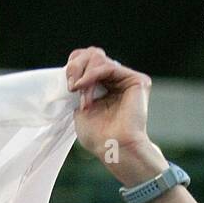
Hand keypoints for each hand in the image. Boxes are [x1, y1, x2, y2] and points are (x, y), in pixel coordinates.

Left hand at [66, 46, 156, 170]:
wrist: (113, 148)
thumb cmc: (98, 137)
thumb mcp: (79, 108)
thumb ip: (79, 87)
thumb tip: (71, 72)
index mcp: (104, 85)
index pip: (88, 60)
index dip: (74, 64)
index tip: (67, 83)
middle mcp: (117, 79)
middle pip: (92, 54)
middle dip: (76, 67)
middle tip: (71, 86)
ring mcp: (126, 79)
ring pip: (98, 58)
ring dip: (84, 76)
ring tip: (80, 94)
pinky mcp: (137, 80)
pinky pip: (108, 66)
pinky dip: (92, 75)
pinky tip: (84, 86)